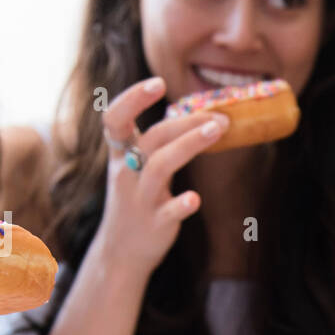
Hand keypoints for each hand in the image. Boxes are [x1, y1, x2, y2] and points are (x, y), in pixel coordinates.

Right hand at [93, 77, 227, 279]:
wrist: (121, 252)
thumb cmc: (136, 201)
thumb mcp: (135, 168)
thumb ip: (157, 142)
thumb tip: (196, 113)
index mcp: (120, 155)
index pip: (115, 119)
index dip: (132, 98)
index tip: (158, 83)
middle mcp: (127, 173)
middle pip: (152, 139)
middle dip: (184, 122)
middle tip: (218, 115)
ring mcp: (140, 199)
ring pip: (160, 167)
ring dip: (189, 146)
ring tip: (219, 131)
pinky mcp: (155, 223)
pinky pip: (167, 212)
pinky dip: (181, 204)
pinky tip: (196, 199)